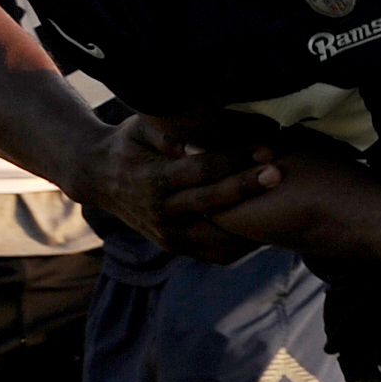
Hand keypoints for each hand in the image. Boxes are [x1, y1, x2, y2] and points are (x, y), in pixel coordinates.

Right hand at [78, 114, 282, 262]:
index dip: (233, 160)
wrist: (98, 178)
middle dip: (247, 188)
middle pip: (211, 203)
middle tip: (279, 173)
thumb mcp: (141, 128)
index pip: (200, 171)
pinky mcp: (173, 246)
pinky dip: (241, 245)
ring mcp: (166, 234)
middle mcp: (159, 212)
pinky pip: (214, 254)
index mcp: (152, 180)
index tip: (264, 148)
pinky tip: (263, 228)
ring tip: (282, 208)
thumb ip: (169, 131)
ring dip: (251, 225)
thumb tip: (197, 138)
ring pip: (217, 238)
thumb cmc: (128, 144)